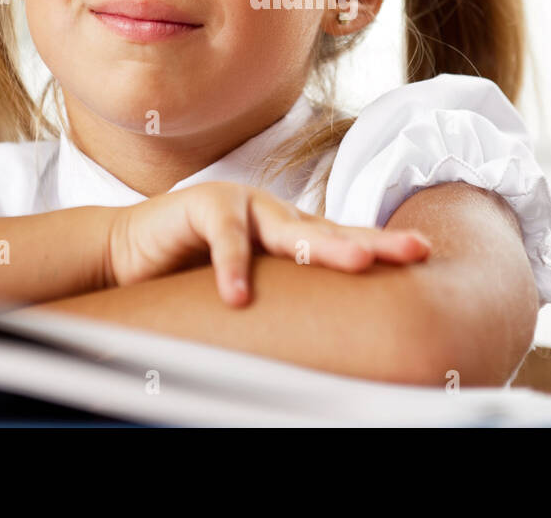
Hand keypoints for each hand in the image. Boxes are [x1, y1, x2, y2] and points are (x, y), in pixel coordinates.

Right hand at [106, 181, 431, 306]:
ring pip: (289, 229)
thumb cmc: (190, 276)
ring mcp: (241, 204)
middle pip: (332, 231)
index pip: (343, 242)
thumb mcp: (249, 290)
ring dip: (324, 247)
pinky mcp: (202, 206)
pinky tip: (238, 297)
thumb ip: (283, 304)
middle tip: (412, 251)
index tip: (424, 257)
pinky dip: (233, 269)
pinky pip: (225, 240)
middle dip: (375, 242)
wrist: (126, 255)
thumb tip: (334, 346)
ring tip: (358, 263)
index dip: (380, 249)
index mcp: (289, 233)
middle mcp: (273, 215)